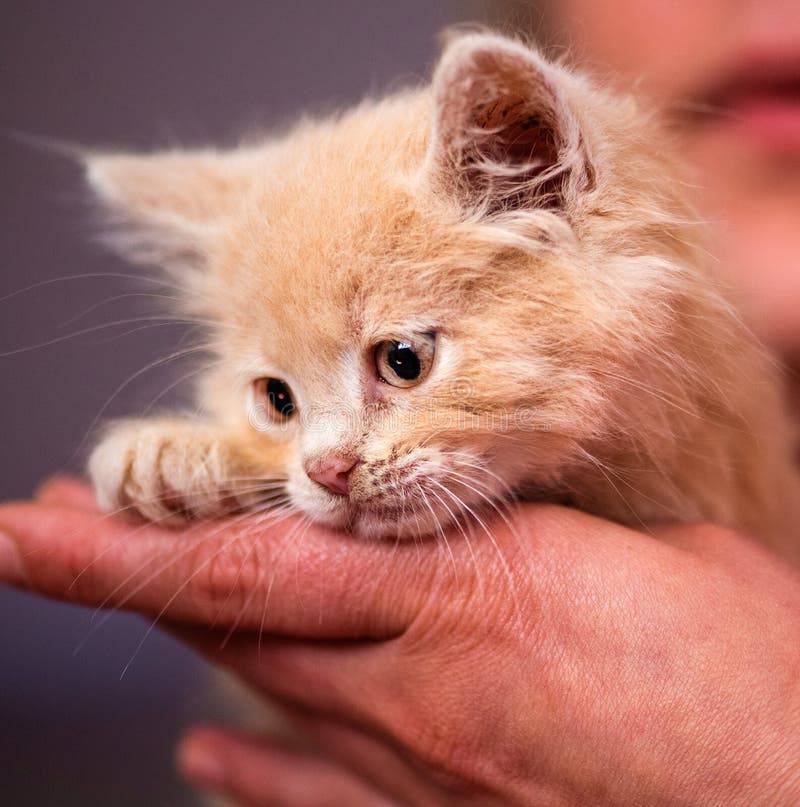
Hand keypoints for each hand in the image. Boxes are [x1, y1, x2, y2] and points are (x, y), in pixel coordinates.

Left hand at [1, 479, 798, 805]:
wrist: (794, 799)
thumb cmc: (752, 671)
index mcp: (469, 596)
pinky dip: (248, 768)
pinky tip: (204, 759)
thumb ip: (545, 540)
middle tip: (44, 533)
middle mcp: (419, 689)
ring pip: (262, 695)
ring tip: (118, 597)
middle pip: (230, 625)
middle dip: (124, 575)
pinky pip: (314, 791)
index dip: (128, 547)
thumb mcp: (649, 555)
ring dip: (183, 643)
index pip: (253, 563)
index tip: (38, 520)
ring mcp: (424, 771)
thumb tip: (496, 517)